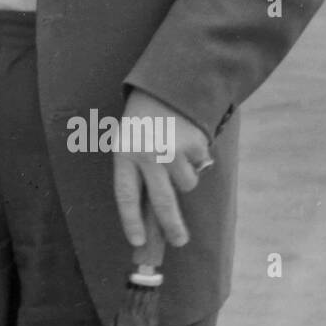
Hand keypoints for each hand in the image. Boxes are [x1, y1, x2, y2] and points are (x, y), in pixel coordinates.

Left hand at [112, 90, 211, 249]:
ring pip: (186, 185)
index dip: (131, 220)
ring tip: (175, 152)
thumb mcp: (128, 138)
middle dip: (171, 226)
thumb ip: (136, 169)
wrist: (167, 83)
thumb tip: (151, 211)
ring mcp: (173, 151)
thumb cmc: (143, 117)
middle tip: (179, 241)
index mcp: (124, 152)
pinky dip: (197, 159)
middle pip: (161, 202)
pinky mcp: (194, 146)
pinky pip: (200, 167)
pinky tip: (187, 139)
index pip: (126, 195)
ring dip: (185, 177)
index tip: (136, 241)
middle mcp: (148, 155)